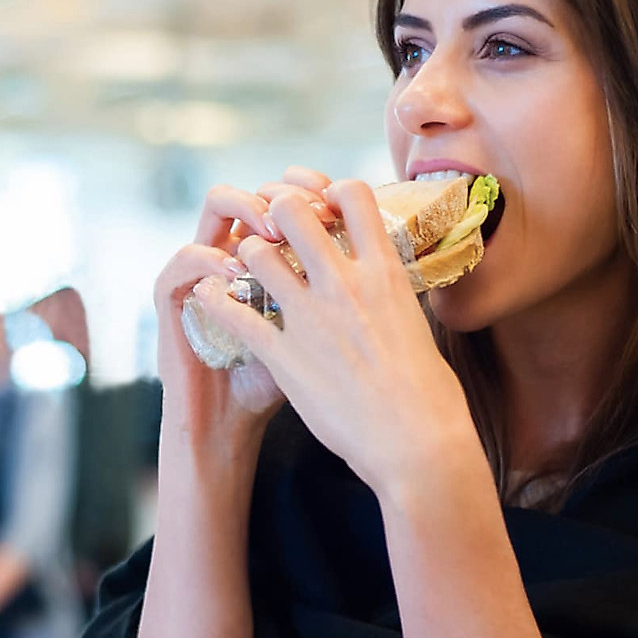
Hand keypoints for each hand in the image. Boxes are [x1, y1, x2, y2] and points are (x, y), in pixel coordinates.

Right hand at [157, 167, 335, 424]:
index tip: (337, 200)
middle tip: (309, 209)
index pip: (290, 196)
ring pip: (216, 204)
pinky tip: (234, 272)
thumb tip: (392, 269)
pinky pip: (185, 259)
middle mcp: (235, 253)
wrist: (230, 428)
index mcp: (271, 259)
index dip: (313, 187)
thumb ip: (341, 300)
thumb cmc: (282, 388)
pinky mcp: (172, 299)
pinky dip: (210, 258)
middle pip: (258, 186)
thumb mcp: (322, 338)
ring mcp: (202, 270)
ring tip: (270, 232)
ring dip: (247, 207)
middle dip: (284, 188)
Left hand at [192, 179, 474, 495]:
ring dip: (245, 255)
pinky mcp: (284, 357)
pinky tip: (207, 297)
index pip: (353, 195)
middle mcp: (344, 285)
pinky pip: (234, 315)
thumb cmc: (429, 396)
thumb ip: (392, 297)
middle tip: (269, 228)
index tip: (320, 206)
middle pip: (293, 212)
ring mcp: (311, 319)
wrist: (418, 447)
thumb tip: (384, 285)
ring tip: (243, 268)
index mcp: (384, 273)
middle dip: (275, 211)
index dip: (330, 191)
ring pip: (255, 255)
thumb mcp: (417, 326)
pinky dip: (214, 301)